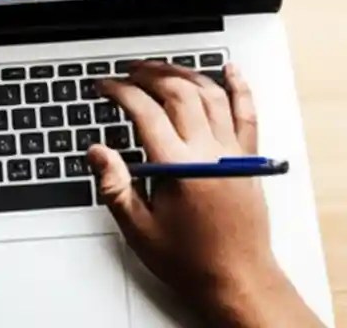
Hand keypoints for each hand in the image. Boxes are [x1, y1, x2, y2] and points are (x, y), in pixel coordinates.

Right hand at [88, 63, 321, 327]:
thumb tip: (97, 152)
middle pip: (178, 92)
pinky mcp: (249, 157)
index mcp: (180, 167)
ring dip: (184, 73)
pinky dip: (239, 87)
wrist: (237, 279)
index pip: (145, 111)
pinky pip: (247, 113)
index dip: (121, 91)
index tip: (105, 86)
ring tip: (161, 67)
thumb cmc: (191, 260)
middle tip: (128, 72)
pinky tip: (230, 70)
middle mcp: (209, 152)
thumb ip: (115, 186)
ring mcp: (232, 152)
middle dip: (149, 74)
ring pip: (211, 94)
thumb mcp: (139, 229)